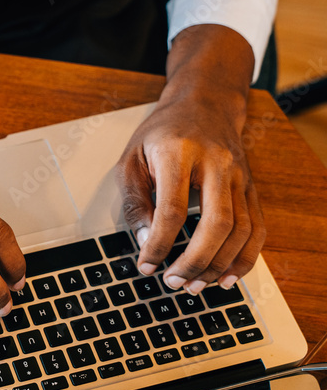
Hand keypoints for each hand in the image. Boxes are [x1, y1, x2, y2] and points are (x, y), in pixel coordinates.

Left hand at [116, 24, 264, 294]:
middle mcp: (215, 164)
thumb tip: (146, 240)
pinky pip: (257, 227)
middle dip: (194, 261)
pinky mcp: (251, 187)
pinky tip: (227, 276)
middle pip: (215, 223)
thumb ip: (135, 200)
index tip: (147, 265)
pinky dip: (245, 257)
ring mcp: (239, 176)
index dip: (159, 244)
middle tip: (174, 282)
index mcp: (178, 153)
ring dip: (219, 265)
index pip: (172, 209)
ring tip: (195, 285)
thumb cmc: (161, 133)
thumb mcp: (132, 158)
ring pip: (240, 229)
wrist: (203, 104)